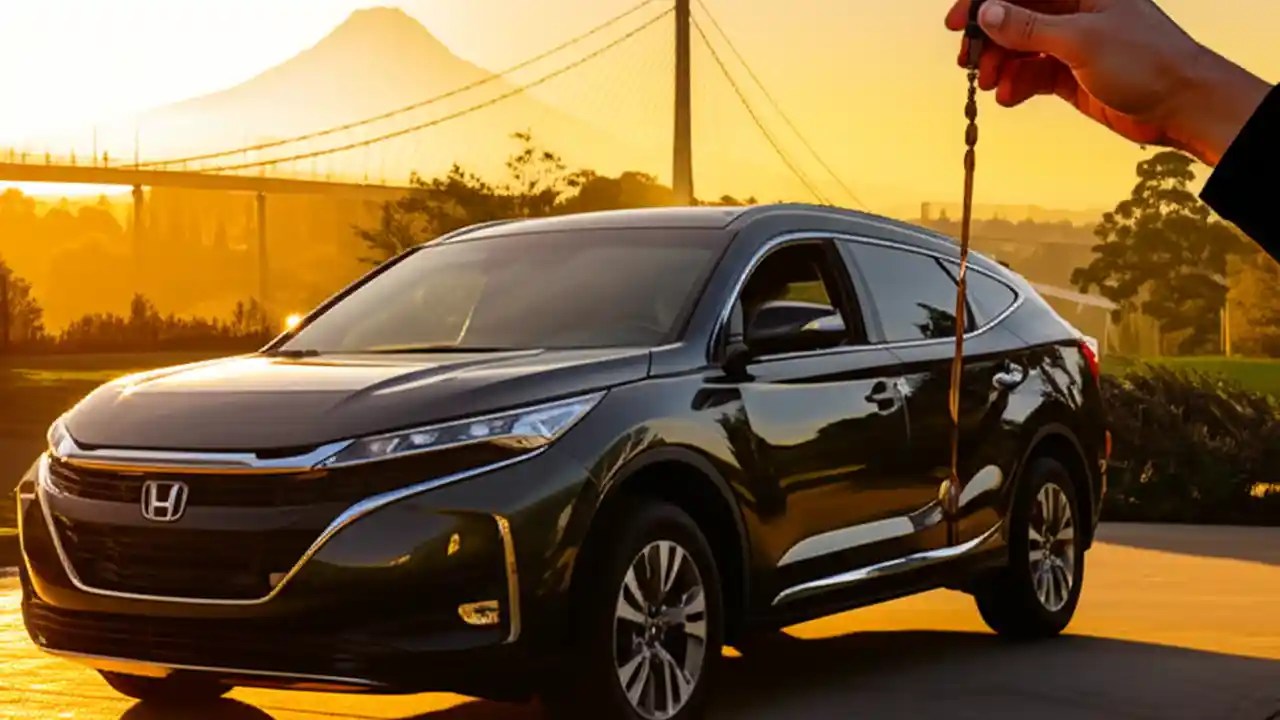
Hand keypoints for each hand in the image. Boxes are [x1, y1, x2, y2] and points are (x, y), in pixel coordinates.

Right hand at [944, 0, 1270, 165]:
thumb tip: (988, 12)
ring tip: (991, 84)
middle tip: (969, 62)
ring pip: (1020, 48)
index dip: (984, 2)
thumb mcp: (1080, 40)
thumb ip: (1029, 27)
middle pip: (1015, 17)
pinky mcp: (1072, 74)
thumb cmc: (1147, 61)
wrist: (1183, 104)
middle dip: (989, 39)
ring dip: (1001, 66)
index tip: (958, 23)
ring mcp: (1072, 43)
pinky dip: (1017, 85)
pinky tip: (1010, 97)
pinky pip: (1032, 74)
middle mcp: (1075, 11)